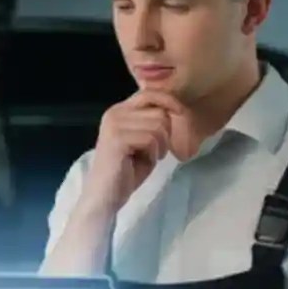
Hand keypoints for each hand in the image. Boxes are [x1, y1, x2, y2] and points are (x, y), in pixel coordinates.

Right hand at [80, 91, 186, 213]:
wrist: (106, 195)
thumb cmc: (127, 171)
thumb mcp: (144, 141)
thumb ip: (153, 122)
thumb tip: (174, 106)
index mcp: (119, 110)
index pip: (149, 93)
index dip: (169, 101)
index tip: (181, 114)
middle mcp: (115, 112)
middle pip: (159, 110)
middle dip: (166, 133)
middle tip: (156, 151)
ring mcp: (114, 124)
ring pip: (158, 125)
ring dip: (160, 146)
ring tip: (148, 157)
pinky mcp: (117, 138)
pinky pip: (151, 138)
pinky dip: (153, 153)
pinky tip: (142, 162)